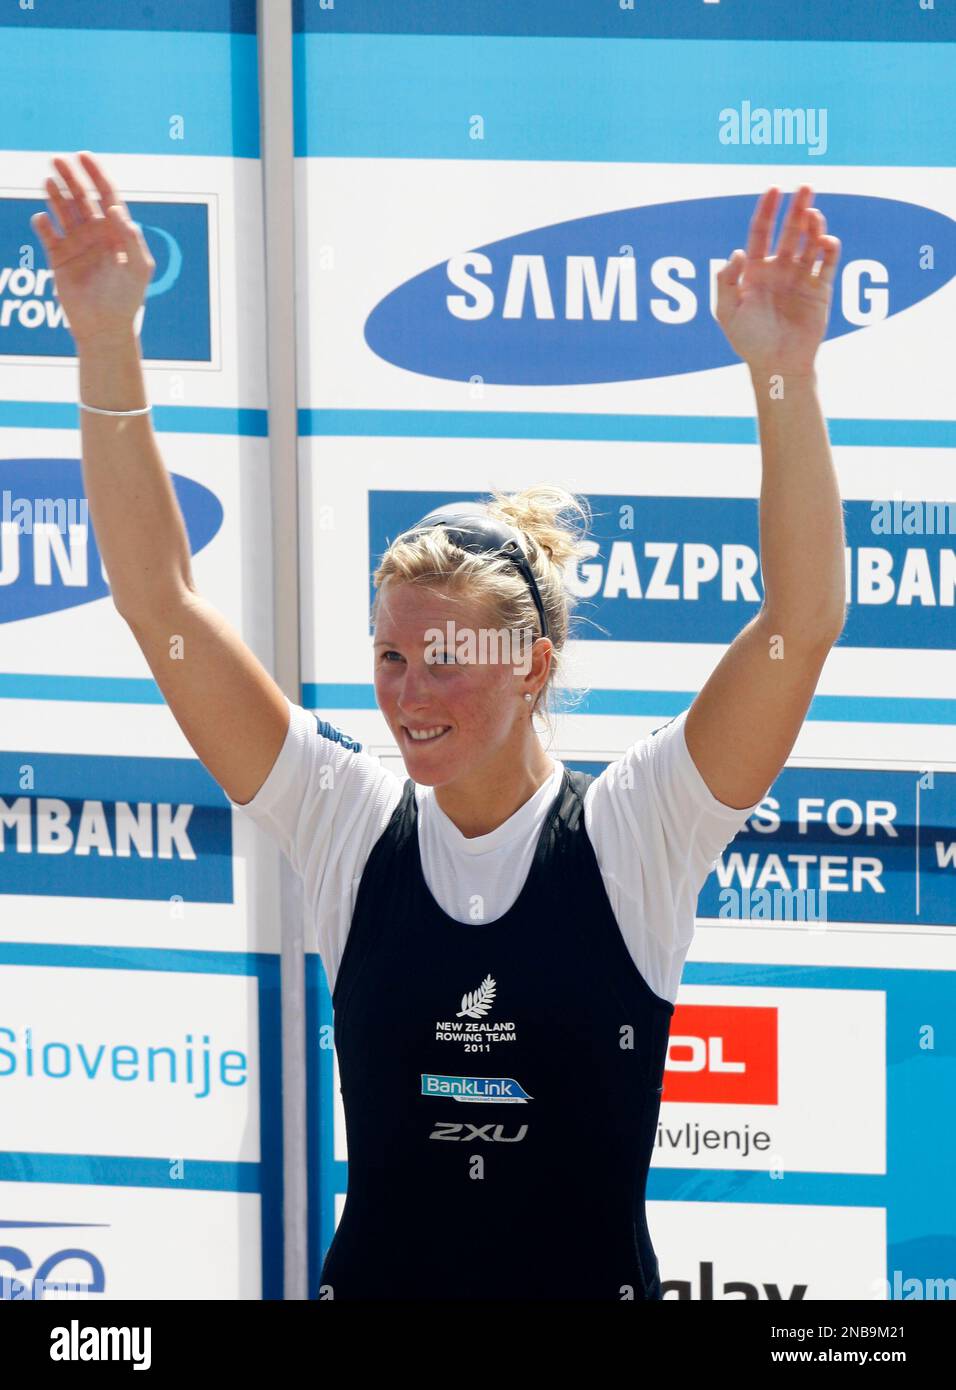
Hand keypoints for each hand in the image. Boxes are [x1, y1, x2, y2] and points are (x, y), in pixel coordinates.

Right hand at [30, 152, 155, 348]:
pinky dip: (42, 224)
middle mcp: (96, 234)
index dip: (95, 174)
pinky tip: (42, 218)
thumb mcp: (138, 268)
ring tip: (48, 181)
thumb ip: (130, 237)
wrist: (105, 327)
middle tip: (57, 159)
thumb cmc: (126, 299)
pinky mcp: (59, 258)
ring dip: (55, 194)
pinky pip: (47, 234)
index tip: (83, 155)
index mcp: (116, 232)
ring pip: (63, 211)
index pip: (106, 195)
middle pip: (81, 197)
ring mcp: (77, 244)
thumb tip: (115, 208)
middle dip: (70, 176)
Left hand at [715, 185, 840, 379]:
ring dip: (814, 225)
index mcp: (756, 270)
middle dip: (796, 207)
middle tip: (805, 185)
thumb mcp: (727, 312)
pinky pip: (828, 262)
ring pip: (810, 241)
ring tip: (812, 215)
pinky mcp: (821, 289)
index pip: (760, 232)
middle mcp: (780, 268)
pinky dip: (829, 248)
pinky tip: (825, 242)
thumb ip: (727, 281)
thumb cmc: (748, 341)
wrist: (777, 364)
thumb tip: (738, 251)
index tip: (774, 189)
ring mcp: (801, 277)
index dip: (766, 210)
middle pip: (789, 230)